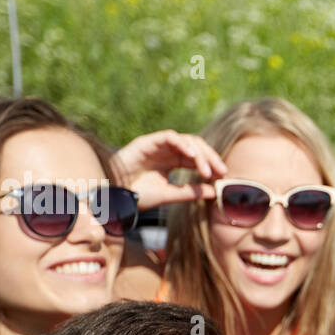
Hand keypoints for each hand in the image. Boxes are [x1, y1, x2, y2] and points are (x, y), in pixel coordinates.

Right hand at [112, 130, 226, 210]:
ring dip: (199, 153)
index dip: (210, 165)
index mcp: (171, 162)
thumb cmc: (136, 196)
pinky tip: (192, 157)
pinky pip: (169, 137)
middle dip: (210, 158)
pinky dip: (183, 144)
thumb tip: (215, 191)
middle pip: (195, 147)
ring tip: (207, 170)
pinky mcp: (147, 142)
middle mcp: (165, 152)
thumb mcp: (168, 194)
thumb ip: (190, 192)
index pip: (196, 159)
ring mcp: (156, 145)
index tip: (222, 177)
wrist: (112, 197)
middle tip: (221, 172)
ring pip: (185, 140)